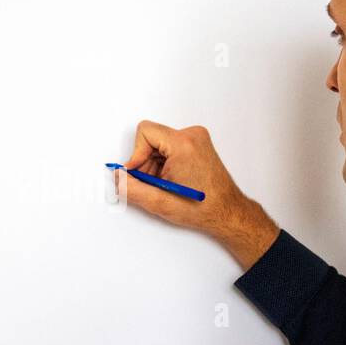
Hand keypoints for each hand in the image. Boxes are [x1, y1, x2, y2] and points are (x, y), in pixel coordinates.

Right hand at [116, 120, 279, 270]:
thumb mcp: (159, 202)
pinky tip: (172, 180)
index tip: (137, 173)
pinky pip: (168, 148)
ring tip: (166, 185)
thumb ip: (131, 188)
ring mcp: (196, 139)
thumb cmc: (203, 207)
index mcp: (184, 144)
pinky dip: (164, 164)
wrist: (228, 212)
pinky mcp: (197, 144)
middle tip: (153, 184)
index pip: (145, 132)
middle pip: (151, 139)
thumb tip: (117, 177)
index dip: (135, 154)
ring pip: (158, 145)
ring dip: (154, 166)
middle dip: (145, 163)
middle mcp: (192, 135)